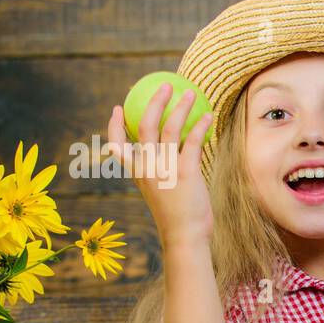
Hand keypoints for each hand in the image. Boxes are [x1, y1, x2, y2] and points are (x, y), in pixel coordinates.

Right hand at [107, 82, 214, 248]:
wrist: (184, 237)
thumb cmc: (176, 217)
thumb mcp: (162, 192)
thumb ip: (165, 170)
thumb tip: (182, 150)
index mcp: (137, 173)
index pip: (117, 145)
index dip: (115, 125)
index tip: (117, 108)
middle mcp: (148, 167)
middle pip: (146, 125)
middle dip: (155, 101)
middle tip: (165, 85)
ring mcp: (165, 168)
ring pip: (170, 127)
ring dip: (181, 106)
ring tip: (190, 93)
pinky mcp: (185, 171)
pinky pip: (192, 141)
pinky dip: (200, 125)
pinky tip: (209, 116)